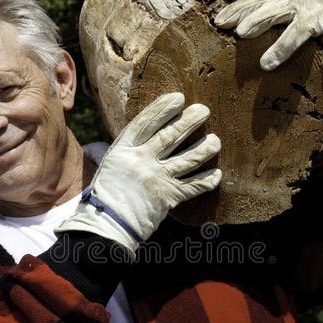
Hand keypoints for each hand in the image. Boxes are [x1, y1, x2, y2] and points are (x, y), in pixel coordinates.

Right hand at [57, 93, 220, 256]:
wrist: (107, 225)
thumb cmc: (106, 194)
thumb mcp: (107, 166)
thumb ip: (116, 151)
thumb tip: (107, 142)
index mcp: (123, 149)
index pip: (146, 122)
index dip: (163, 108)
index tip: (178, 98)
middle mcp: (141, 160)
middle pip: (171, 136)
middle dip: (190, 121)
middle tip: (204, 110)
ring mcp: (156, 178)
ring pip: (188, 159)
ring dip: (205, 148)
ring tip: (216, 140)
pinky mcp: (169, 197)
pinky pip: (194, 186)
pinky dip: (207, 180)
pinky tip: (216, 175)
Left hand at [207, 0, 322, 72]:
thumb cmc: (307, 19)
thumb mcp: (284, 8)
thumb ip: (263, 7)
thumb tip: (231, 21)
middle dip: (238, 9)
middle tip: (219, 21)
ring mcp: (305, 2)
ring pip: (275, 12)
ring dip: (257, 22)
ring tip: (241, 34)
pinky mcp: (316, 21)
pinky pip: (294, 36)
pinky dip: (280, 50)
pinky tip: (266, 63)